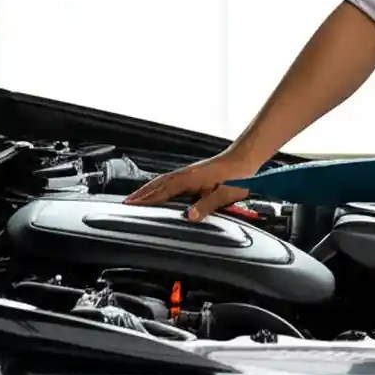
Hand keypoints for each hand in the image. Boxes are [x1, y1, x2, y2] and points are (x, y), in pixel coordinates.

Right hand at [123, 151, 259, 220]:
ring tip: (137, 198)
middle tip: (126, 203)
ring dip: (150, 189)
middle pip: (158, 184)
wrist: (248, 157)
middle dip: (142, 194)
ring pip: (164, 182)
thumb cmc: (239, 174)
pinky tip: (161, 193)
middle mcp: (187, 174)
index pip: (163, 190)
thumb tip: (189, 217)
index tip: (131, 205)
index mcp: (191, 178)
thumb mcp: (225, 194)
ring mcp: (191, 173)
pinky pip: (173, 181)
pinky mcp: (196, 174)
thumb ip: (206, 206)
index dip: (147, 199)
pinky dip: (162, 187)